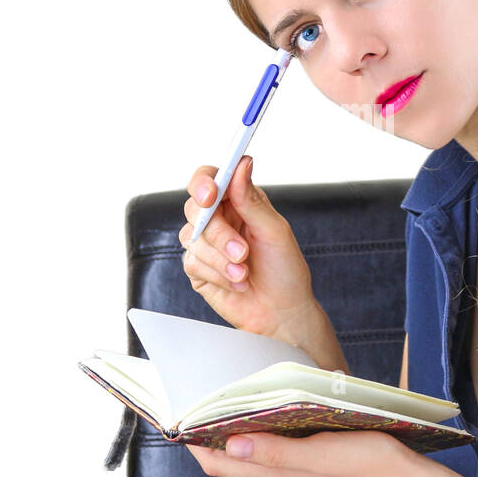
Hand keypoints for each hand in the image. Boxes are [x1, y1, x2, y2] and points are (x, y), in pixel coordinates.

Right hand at [179, 155, 341, 367]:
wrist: (280, 312)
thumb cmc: (285, 270)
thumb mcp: (275, 231)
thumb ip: (252, 200)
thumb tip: (242, 164)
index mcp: (238, 201)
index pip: (210, 178)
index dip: (204, 182)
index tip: (211, 194)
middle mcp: (219, 218)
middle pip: (196, 208)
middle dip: (219, 233)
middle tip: (242, 252)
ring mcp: (206, 243)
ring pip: (192, 237)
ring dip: (221, 259)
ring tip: (246, 273)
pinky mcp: (198, 268)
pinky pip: (193, 262)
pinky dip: (218, 274)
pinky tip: (238, 282)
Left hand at [186, 430, 416, 476]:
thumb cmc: (366, 462)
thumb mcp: (317, 453)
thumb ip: (273, 451)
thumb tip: (230, 443)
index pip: (222, 465)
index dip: (198, 445)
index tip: (181, 421)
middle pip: (236, 462)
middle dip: (214, 438)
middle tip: (201, 408)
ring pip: (259, 459)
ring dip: (242, 437)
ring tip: (233, 409)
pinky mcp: (316, 474)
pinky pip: (282, 458)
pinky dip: (269, 440)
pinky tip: (279, 421)